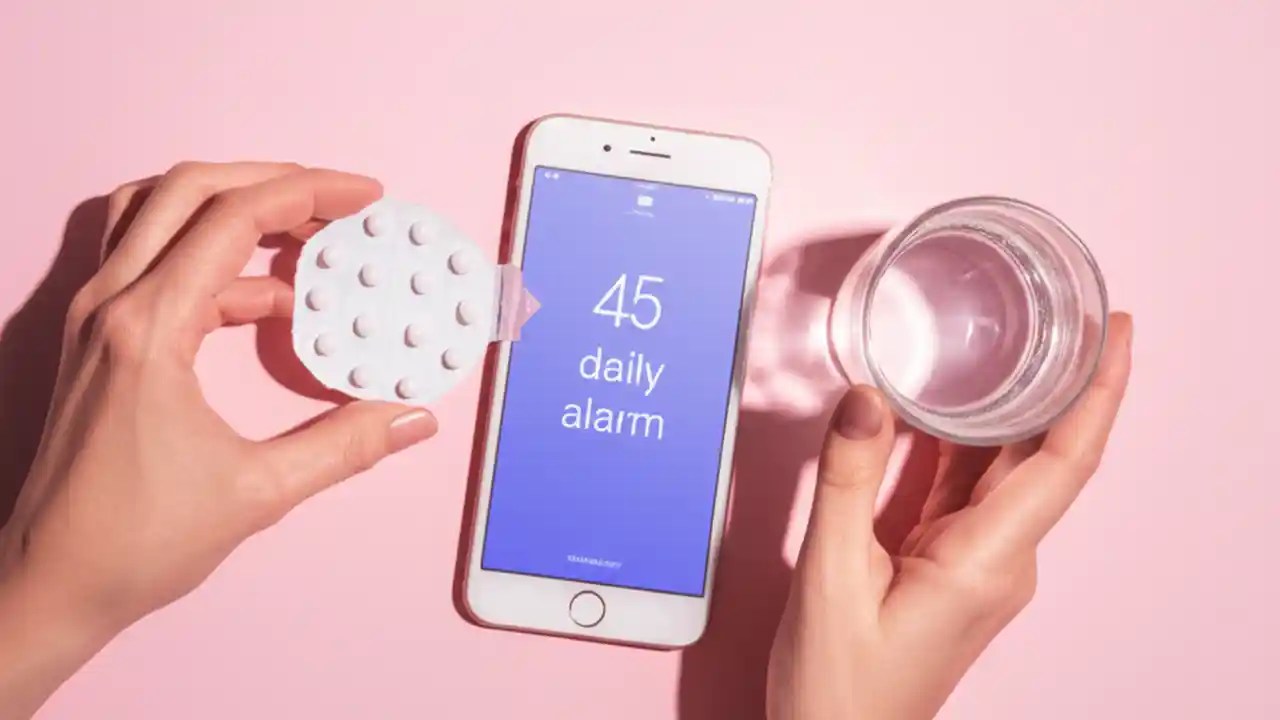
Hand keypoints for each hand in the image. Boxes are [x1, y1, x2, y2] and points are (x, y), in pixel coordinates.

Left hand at [0, 162, 437, 717]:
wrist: (50, 583)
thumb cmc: (135, 542)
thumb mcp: (258, 493)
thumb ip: (344, 446)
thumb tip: (413, 417)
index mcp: (148, 329)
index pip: (233, 218)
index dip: (308, 193)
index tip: (364, 196)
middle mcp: (110, 304)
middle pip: (190, 190)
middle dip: (273, 182)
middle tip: (338, 203)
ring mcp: (94, 316)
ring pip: (159, 212)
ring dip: (233, 205)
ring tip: (301, 230)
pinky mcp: (96, 338)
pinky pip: (152, 259)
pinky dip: (213, 255)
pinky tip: (268, 300)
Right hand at [766, 313, 1132, 719]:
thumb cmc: (837, 686)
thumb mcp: (830, 578)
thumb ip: (847, 482)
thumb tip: (867, 397)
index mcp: (984, 563)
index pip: (1064, 463)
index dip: (1100, 392)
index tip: (1115, 331)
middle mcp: (998, 561)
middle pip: (1046, 457)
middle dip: (1067, 383)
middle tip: (1066, 313)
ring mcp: (977, 565)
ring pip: (1006, 470)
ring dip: (1016, 408)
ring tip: (1015, 343)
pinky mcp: (949, 567)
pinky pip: (969, 490)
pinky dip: (965, 441)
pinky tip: (948, 406)